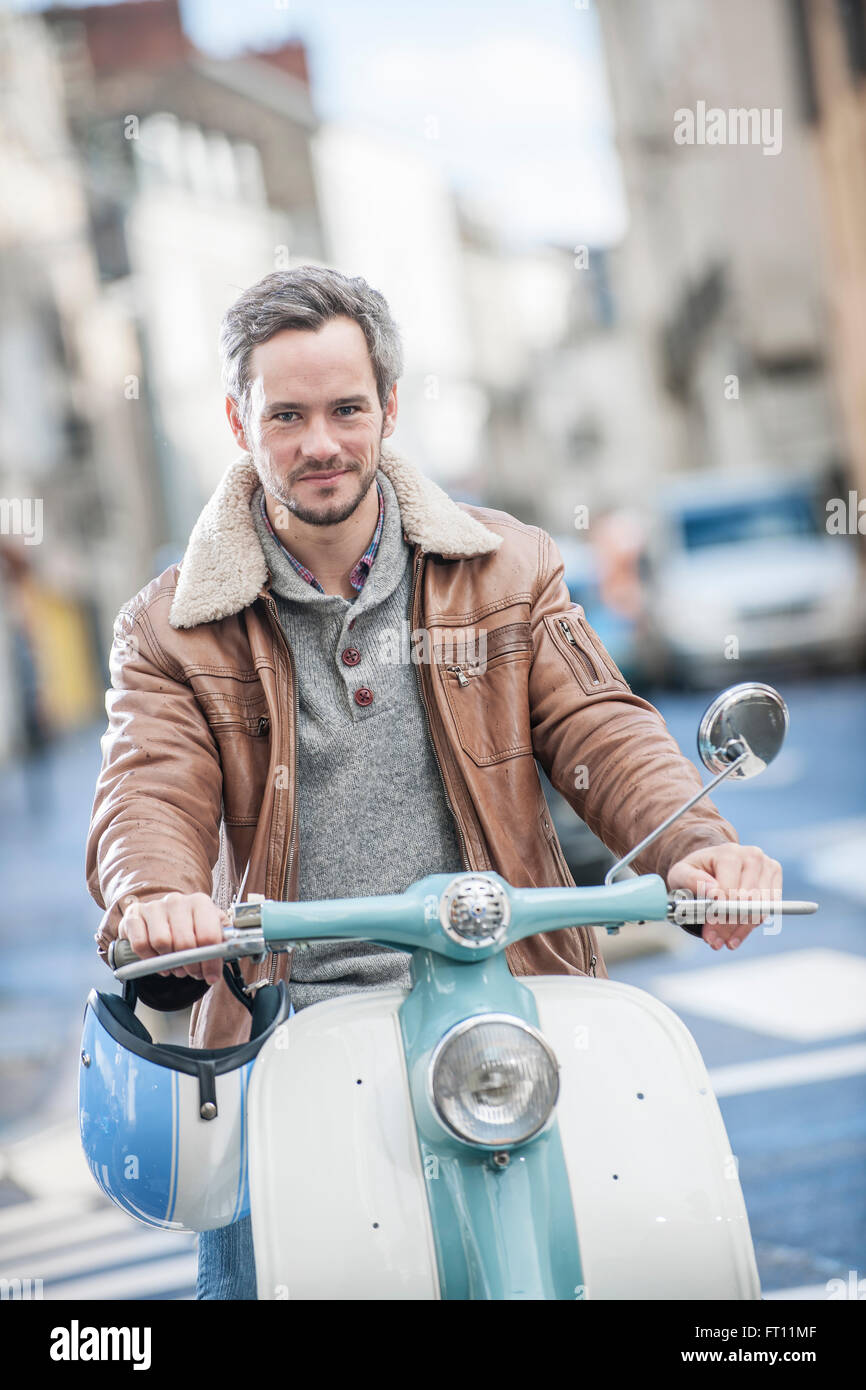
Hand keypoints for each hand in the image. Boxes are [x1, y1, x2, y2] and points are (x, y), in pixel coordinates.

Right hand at [117, 891, 229, 985]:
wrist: (161, 916)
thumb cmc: (188, 926)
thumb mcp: (209, 929)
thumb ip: (221, 943)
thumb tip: (224, 962)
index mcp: (200, 902)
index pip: (209, 936)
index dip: (210, 962)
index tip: (210, 976)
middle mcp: (177, 900)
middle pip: (185, 942)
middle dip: (190, 965)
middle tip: (190, 971)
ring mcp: (154, 907)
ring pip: (162, 942)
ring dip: (169, 962)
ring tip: (174, 965)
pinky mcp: (134, 916)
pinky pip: (140, 944)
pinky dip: (149, 959)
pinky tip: (157, 960)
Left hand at [667, 843, 782, 950]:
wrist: (712, 863)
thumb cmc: (695, 871)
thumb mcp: (680, 873)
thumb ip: (691, 879)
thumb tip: (713, 890)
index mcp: (729, 853)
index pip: (729, 891)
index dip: (718, 914)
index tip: (707, 932)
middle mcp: (752, 856)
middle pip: (746, 902)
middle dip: (728, 926)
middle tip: (713, 942)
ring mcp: (767, 866)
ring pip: (759, 909)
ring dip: (740, 930)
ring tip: (723, 942)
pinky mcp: (775, 878)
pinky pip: (767, 910)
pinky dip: (750, 926)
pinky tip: (735, 935)